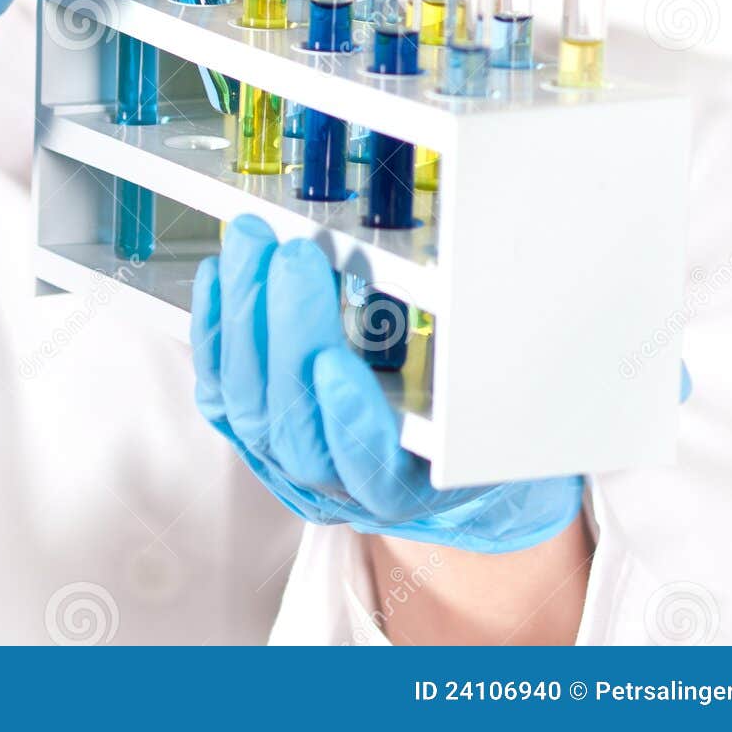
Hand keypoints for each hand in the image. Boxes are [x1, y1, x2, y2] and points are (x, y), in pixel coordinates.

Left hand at [191, 215, 583, 552]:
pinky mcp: (252, 428)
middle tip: (295, 257)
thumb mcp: (505, 413)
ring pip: (248, 405)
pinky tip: (220, 273)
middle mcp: (338, 483)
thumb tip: (517, 302)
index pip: (370, 468)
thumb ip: (497, 378)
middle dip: (288, 335)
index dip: (349, 422)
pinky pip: (217, 388)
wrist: (445, 476)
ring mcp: (287, 458)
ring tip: (252, 243)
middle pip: (295, 426)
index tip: (338, 365)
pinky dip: (214, 329)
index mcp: (410, 488)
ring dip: (245, 317)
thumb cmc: (479, 433)